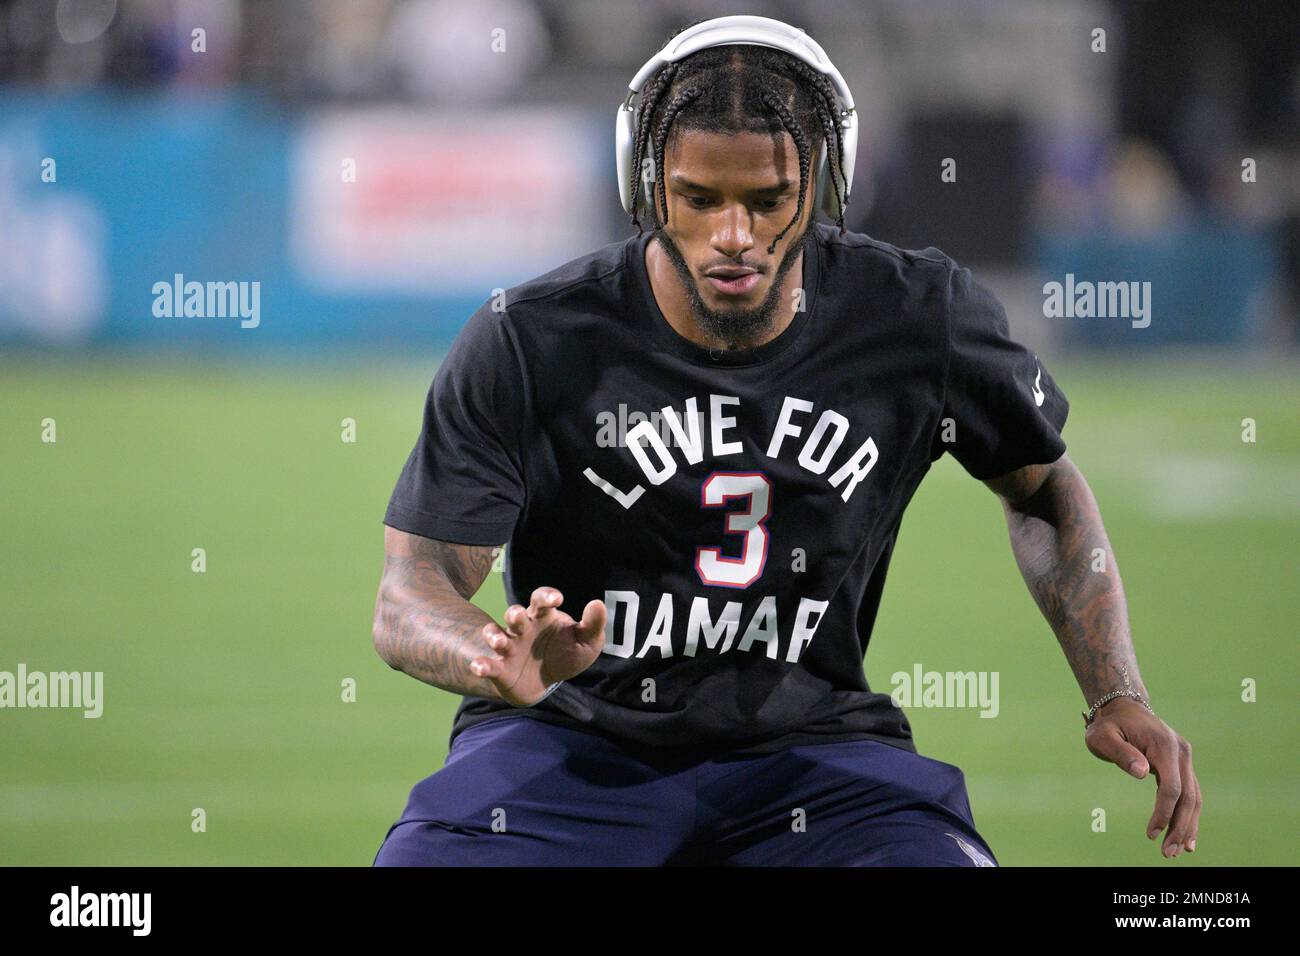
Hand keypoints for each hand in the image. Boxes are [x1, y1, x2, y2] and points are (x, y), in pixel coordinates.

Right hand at [469, 587, 605, 706]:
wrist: (547, 682)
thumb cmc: (566, 653)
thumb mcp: (586, 641)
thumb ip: (592, 624)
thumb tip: (597, 604)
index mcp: (543, 617)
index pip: (541, 599)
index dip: (546, 596)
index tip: (557, 599)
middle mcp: (523, 628)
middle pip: (514, 614)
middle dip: (514, 613)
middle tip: (517, 616)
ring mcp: (509, 647)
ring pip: (495, 634)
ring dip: (493, 635)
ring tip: (498, 642)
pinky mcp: (500, 668)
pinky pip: (487, 664)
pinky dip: (480, 664)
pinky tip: (478, 667)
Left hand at [1083, 696, 1201, 857]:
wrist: (1121, 706)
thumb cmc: (1108, 724)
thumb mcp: (1102, 736)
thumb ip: (1120, 753)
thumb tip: (1142, 773)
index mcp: (1163, 745)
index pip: (1171, 787)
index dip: (1163, 813)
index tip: (1151, 834)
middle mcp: (1180, 751)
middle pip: (1188, 796)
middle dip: (1179, 827)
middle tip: (1168, 853)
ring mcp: (1184, 757)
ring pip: (1194, 797)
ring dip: (1187, 825)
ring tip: (1179, 850)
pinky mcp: (1181, 763)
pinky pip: (1190, 792)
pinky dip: (1188, 814)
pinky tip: (1185, 835)